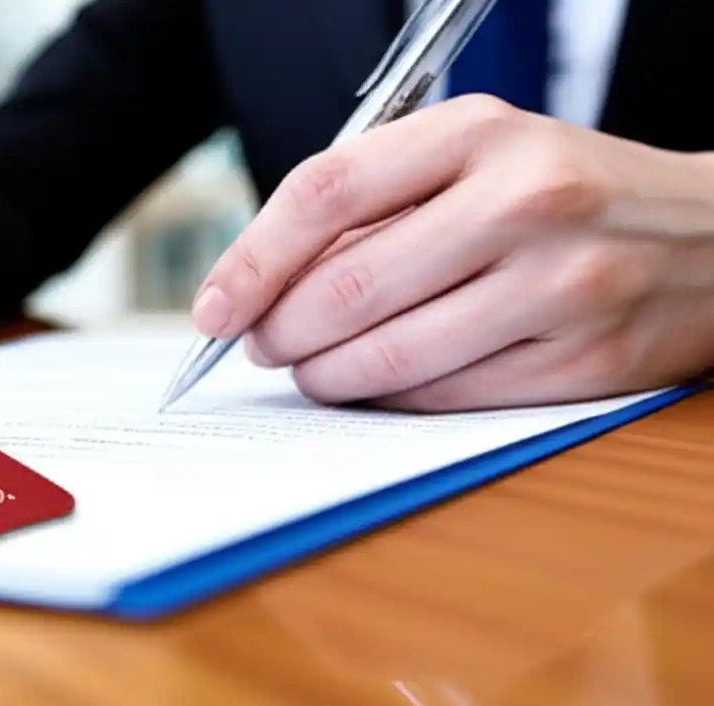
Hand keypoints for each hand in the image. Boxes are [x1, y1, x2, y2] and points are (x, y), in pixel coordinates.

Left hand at [193, 95, 713, 410]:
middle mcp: (523, 203)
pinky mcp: (582, 363)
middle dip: (277, 333)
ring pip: (386, 359)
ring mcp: (559, 287)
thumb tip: (265, 282)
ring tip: (312, 368)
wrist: (712, 236)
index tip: (212, 307)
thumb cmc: (567, 193)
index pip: (325, 194)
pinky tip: (379, 385)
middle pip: (343, 290)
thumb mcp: (478, 156)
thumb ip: (377, 203)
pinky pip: (443, 400)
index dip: (250, 260)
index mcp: (480, 134)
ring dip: (323, 376)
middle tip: (261, 344)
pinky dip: (390, 401)